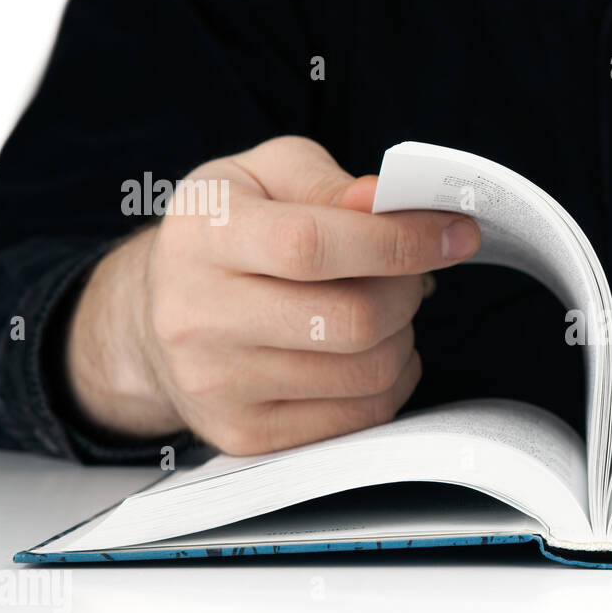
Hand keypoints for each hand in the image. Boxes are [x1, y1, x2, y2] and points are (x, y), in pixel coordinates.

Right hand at [66, 135, 479, 453]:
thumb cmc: (227, 234)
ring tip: (384, 312)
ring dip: (403, 338)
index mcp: (203, 236)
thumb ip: (328, 181)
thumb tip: (388, 204)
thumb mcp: (262, 176)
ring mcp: (219, 387)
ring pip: (367, 373)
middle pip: (351, 320)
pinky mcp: (247, 436)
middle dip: (407, 292)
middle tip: (408, 275)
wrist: (156, 317)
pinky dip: (390, 382)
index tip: (455, 234)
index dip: (399, 242)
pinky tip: (370, 352)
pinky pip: (361, 418)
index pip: (313, 247)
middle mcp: (198, 317)